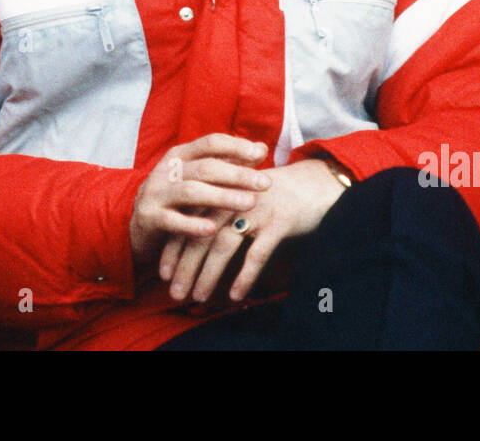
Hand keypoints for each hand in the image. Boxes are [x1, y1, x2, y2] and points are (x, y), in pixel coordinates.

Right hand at [130, 134, 270, 263]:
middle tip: (266, 183)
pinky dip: (193, 225)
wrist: (138, 225)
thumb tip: (262, 148)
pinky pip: (172, 221)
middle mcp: (167, 170)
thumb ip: (228, 163)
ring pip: (192, 192)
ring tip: (249, 203)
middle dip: (238, 174)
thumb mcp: (198, 177)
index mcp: (180, 155)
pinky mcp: (149, 217)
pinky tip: (213, 230)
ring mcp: (156, 193)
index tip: (261, 155)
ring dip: (223, 197)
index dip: (236, 146)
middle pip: (206, 167)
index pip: (210, 143)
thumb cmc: (177, 198)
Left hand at [159, 158, 345, 303]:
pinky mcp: (279, 222)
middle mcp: (235, 197)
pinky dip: (244, 277)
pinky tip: (234, 295)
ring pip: (223, 246)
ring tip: (198, 298)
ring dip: (208, 275)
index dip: (174, 247)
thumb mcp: (242, 194)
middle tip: (175, 293)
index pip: (188, 220)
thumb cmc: (275, 194)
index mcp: (222, 189)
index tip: (163, 273)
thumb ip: (218, 209)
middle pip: (201, 235)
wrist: (316, 182)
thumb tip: (193, 242)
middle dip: (185, 267)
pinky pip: (257, 254)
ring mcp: (257, 209)